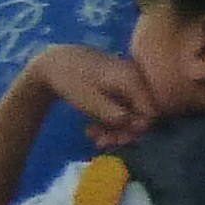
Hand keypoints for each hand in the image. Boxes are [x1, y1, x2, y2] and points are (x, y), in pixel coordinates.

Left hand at [29, 45, 158, 147]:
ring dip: (113, 128)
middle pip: (140, 114)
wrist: (54, 62)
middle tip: (100, 142)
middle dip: (121, 132)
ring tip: (92, 135)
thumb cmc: (71, 79)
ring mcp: (128, 82)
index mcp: (132, 79)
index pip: (150, 112)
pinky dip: (109, 120)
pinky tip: (92, 128)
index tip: (115, 140)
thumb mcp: (90, 100)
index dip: (135, 130)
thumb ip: (114, 114)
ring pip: (130, 113)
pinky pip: (121, 107)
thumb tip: (138, 127)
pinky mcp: (120, 87)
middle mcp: (136, 78)